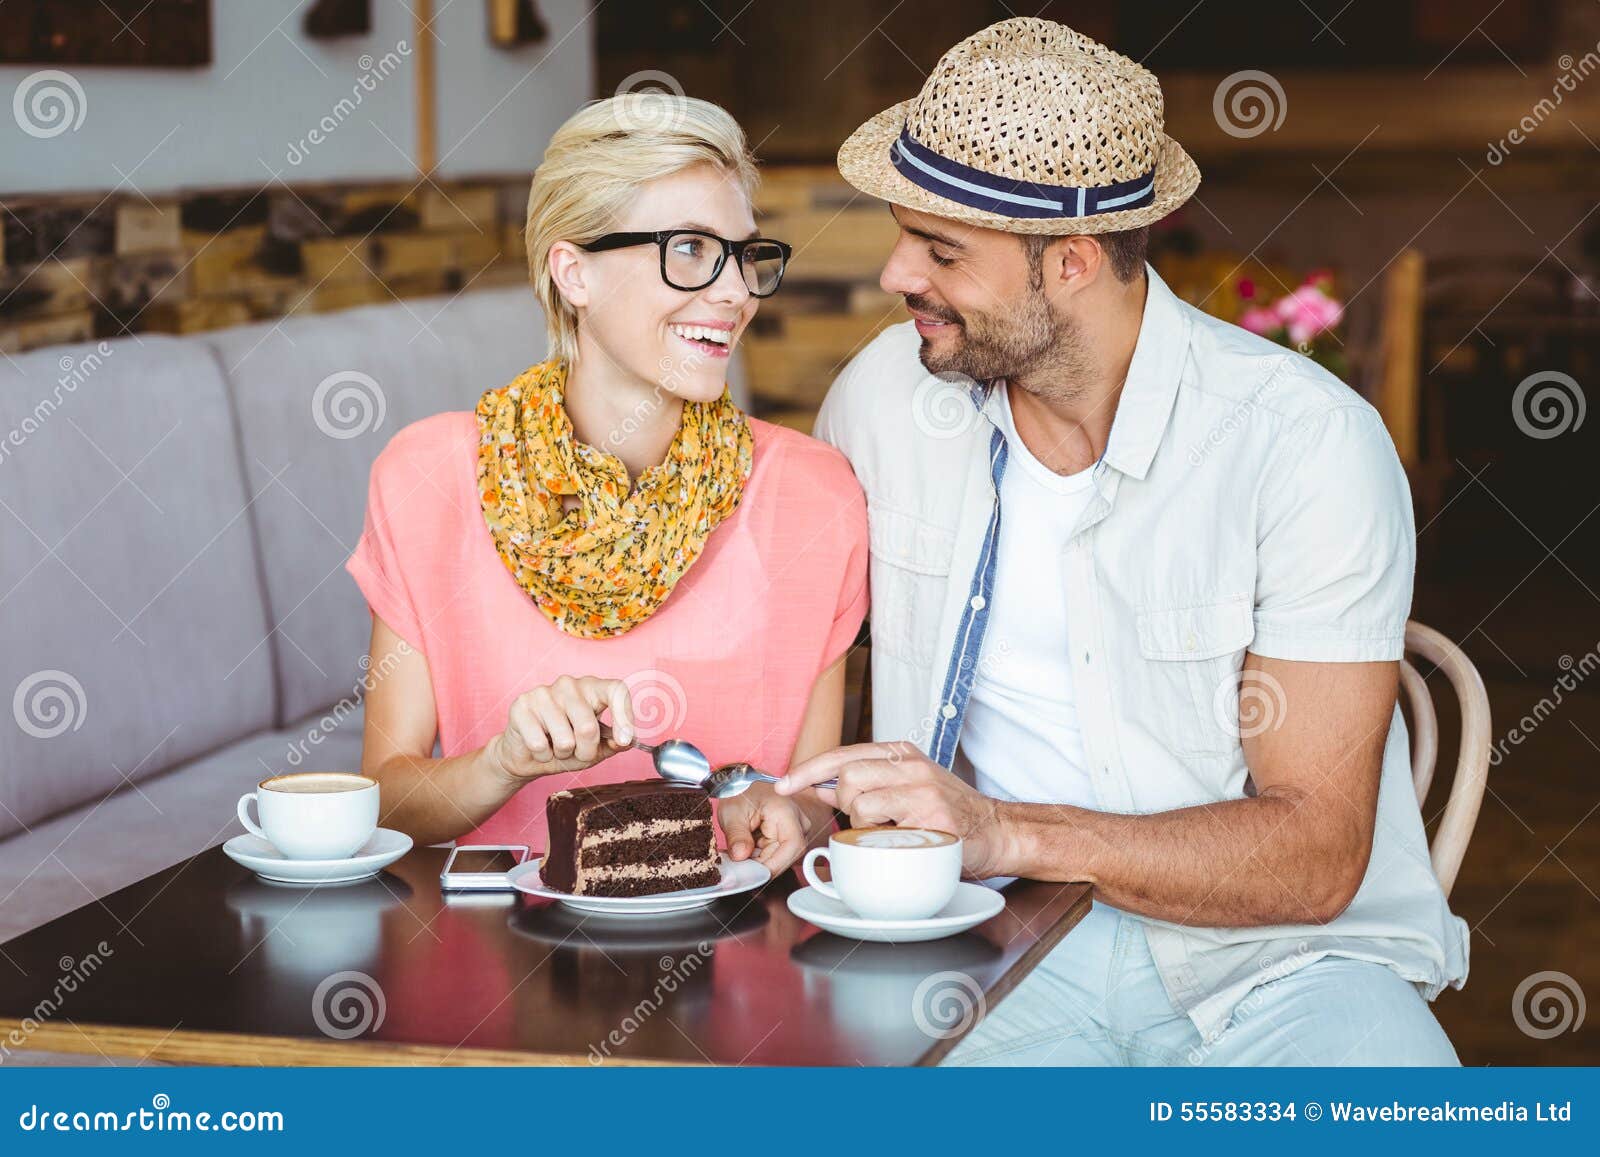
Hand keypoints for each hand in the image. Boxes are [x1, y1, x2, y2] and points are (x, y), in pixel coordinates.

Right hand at [486, 675, 633, 780]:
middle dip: (586, 751)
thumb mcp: (595, 748)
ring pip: (565, 740)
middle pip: (588, 727)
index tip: (623, 740)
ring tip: (555, 747)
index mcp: (591, 688)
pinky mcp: (521, 706)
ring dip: (563, 755)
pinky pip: (539, 745)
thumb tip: (627, 741)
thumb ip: (612, 744)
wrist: (527, 755)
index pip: (615, 689)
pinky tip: (539, 747)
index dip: (624, 715)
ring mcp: (543, 693)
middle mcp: (568, 684)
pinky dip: (543, 756)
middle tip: (577, 753)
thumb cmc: (564, 746)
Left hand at [717, 782, 829, 874]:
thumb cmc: (741, 791)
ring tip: (739, 850)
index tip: (751, 874)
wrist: (745, 783)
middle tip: (736, 863)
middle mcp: (797, 823)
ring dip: (757, 861)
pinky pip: (775, 856)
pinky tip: (745, 848)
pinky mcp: (787, 838)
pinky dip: (758, 857)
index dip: (774, 865)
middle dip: (759, 865)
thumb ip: (736, 835)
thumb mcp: (732, 812)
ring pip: (779, 859)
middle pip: (785, 857)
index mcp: (787, 812)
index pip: (792, 846)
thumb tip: (741, 857)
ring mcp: (795, 831)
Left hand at [778, 742, 1014, 877]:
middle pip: (847, 776)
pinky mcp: (931, 819)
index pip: (843, 753)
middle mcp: (912, 765)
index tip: (783, 783)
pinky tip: (906, 843)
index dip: (808, 769)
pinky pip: (883, 833)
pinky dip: (885, 844)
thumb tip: (822, 787)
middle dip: (844, 803)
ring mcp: (923, 791)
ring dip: (865, 826)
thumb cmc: (948, 814)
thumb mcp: (909, 787)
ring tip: (892, 832)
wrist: (997, 831)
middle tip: (869, 820)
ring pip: (861, 802)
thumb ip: (870, 783)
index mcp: (902, 753)